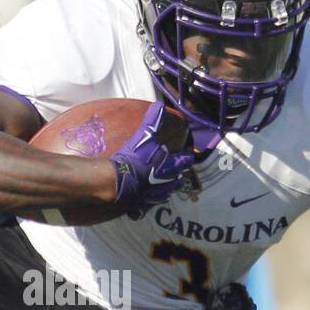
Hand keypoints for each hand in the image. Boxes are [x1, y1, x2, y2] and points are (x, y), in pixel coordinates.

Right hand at [111, 101, 195, 218]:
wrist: (121, 181)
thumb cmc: (136, 159)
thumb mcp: (145, 136)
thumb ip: (153, 121)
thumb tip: (159, 105)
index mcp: (169, 166)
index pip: (184, 161)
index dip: (187, 158)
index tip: (189, 155)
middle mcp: (165, 182)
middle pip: (177, 180)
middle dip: (178, 176)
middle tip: (178, 173)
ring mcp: (154, 195)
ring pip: (165, 194)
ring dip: (167, 190)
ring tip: (165, 188)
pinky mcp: (142, 204)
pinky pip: (148, 204)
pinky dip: (147, 202)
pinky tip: (144, 201)